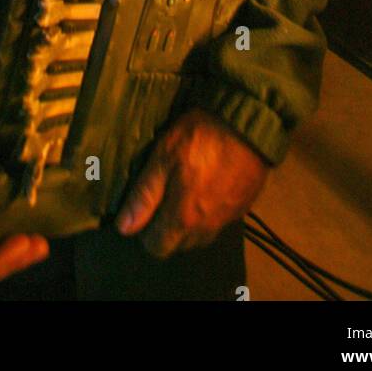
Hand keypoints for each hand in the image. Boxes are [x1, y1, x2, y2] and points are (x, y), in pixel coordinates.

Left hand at [115, 107, 269, 258]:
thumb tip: (124, 228)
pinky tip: (204, 191)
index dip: (144, 231)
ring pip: (199, 238)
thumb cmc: (200, 137)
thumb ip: (145, 195)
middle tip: (162, 198)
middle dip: (165, 230)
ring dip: (187, 226)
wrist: (247, 124)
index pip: (156, 247)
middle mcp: (206, 228)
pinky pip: (217, 224)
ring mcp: (227, 220)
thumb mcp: (163, 157)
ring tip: (182, 195)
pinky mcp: (241, 208)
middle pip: (178, 246)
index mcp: (183, 218)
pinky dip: (207, 215)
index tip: (144, 209)